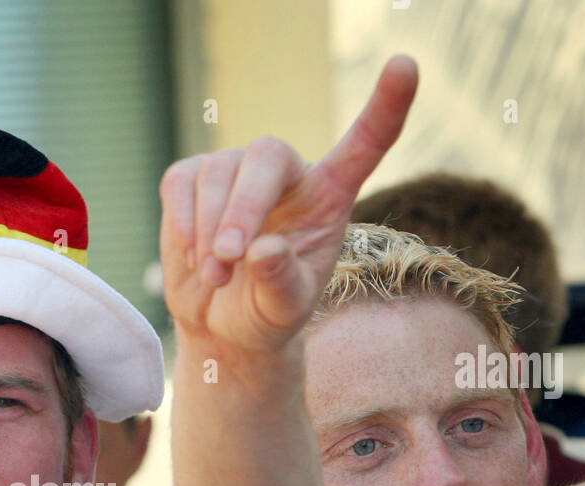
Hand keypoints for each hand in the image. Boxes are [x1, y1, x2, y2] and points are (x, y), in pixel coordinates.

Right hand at [158, 55, 417, 355]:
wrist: (220, 322)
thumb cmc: (266, 311)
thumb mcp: (284, 311)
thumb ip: (281, 283)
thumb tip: (261, 250)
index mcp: (329, 195)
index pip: (364, 144)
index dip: (386, 105)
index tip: (404, 64)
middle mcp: (286, 172)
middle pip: (266, 158)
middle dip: (243, 207)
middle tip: (230, 258)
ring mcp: (236, 169)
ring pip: (216, 174)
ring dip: (209, 232)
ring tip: (217, 278)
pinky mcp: (192, 178)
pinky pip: (180, 184)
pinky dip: (182, 224)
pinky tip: (196, 258)